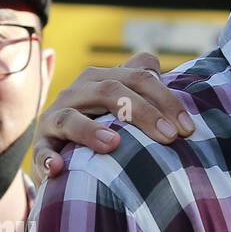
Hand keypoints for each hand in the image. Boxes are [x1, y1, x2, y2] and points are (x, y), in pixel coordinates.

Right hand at [32, 52, 195, 180]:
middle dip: (143, 113)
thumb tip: (155, 63)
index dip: (166, 100)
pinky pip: (42, 151)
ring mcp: (56, 118)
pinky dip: (47, 159)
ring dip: (90, 130)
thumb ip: (137, 81)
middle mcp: (78, 92)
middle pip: (110, 91)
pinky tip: (58, 168)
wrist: (63, 149)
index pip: (138, 78)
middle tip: (170, 138)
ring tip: (113, 144)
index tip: (188, 129)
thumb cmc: (103, 123)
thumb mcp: (121, 100)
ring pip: (70, 117)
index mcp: (102, 80)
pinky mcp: (43, 144)